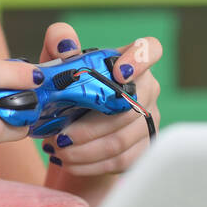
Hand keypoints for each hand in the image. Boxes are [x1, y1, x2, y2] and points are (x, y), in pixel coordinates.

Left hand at [36, 23, 161, 176]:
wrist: (74, 128)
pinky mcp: (144, 147)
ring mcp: (149, 119)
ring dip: (85, 149)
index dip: (140, 60)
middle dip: (89, 127)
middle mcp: (146, 89)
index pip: (149, 49)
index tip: (119, 73)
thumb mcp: (56, 63)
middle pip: (129, 109)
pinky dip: (90, 164)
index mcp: (128, 62)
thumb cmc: (68, 88)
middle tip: (59, 136)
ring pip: (122, 139)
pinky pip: (121, 160)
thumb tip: (66, 44)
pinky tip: (69, 161)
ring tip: (58, 149)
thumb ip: (58, 42)